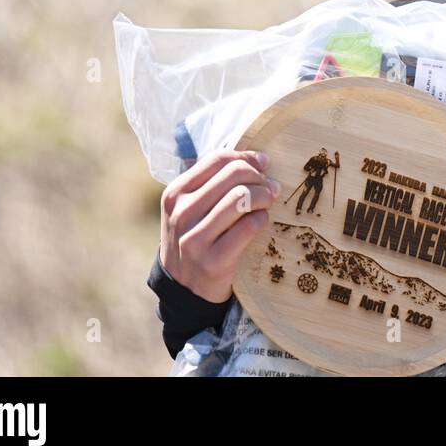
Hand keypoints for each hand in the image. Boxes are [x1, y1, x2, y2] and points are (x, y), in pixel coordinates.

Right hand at [159, 148, 281, 302]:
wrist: (183, 288)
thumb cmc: (195, 236)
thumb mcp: (191, 207)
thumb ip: (214, 182)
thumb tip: (258, 159)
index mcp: (175, 194)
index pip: (217, 159)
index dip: (247, 157)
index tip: (263, 164)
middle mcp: (181, 213)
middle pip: (234, 174)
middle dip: (259, 177)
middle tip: (270, 187)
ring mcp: (195, 239)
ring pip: (242, 198)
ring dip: (264, 196)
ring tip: (268, 202)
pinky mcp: (214, 261)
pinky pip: (250, 226)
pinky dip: (262, 219)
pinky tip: (261, 221)